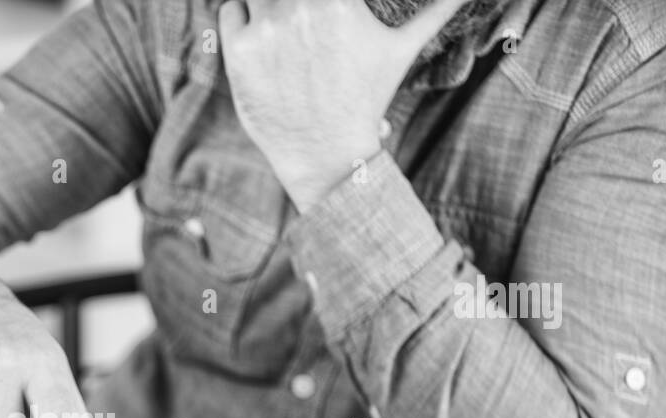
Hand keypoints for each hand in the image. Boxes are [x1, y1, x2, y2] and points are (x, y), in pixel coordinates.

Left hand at [218, 0, 465, 210]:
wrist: (326, 155)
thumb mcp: (403, 49)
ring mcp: (267, 30)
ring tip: (281, 22)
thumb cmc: (366, 98)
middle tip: (299, 16)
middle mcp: (300, 7)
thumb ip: (435, 11)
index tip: (319, 3)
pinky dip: (240, 15)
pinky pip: (230, 10)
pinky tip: (260, 37)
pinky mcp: (239, 54)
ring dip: (264, 0)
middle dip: (292, 0)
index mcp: (338, 0)